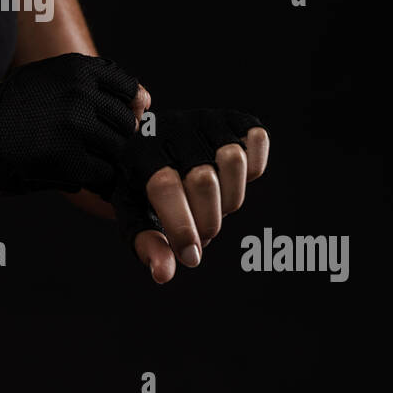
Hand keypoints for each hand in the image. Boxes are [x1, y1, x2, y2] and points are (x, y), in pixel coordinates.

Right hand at [0, 53, 144, 197]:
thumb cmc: (9, 111)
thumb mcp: (46, 78)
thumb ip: (89, 85)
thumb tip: (144, 103)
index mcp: (76, 68)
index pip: (129, 88)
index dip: (131, 107)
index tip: (125, 119)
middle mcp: (80, 92)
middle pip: (126, 123)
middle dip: (117, 138)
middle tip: (96, 148)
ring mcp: (76, 126)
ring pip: (117, 149)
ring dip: (106, 160)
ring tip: (84, 162)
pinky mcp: (69, 159)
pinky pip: (102, 173)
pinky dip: (94, 179)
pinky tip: (74, 175)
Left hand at [110, 107, 269, 282]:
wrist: (154, 147)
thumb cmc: (142, 189)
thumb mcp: (135, 216)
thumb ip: (147, 245)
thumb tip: (165, 274)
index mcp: (140, 151)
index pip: (165, 186)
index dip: (181, 227)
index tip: (190, 257)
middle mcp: (172, 127)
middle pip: (204, 179)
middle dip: (207, 221)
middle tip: (200, 234)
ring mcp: (204, 119)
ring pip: (235, 160)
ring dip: (230, 198)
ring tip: (213, 207)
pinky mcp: (233, 118)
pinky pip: (258, 140)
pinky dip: (254, 164)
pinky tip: (230, 179)